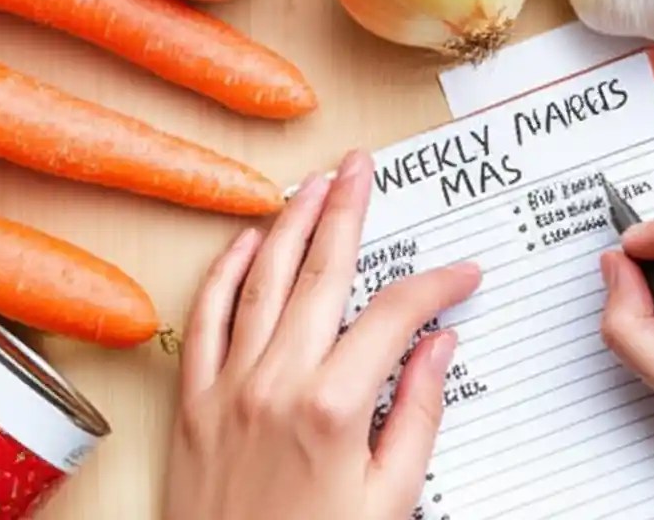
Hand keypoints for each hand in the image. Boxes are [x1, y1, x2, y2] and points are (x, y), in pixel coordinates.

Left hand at [165, 150, 481, 519]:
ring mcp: (226, 386)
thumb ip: (417, 414)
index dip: (436, 284)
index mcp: (334, 406)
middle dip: (347, 209)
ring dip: (288, 223)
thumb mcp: (391, 501)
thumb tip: (437, 348)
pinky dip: (223, 271)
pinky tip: (242, 242)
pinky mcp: (191, 400)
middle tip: (361, 167)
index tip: (462, 274)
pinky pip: (204, 317)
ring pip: (260, 278)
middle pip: (320, 271)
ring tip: (312, 184)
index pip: (396, 314)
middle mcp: (275, 382)